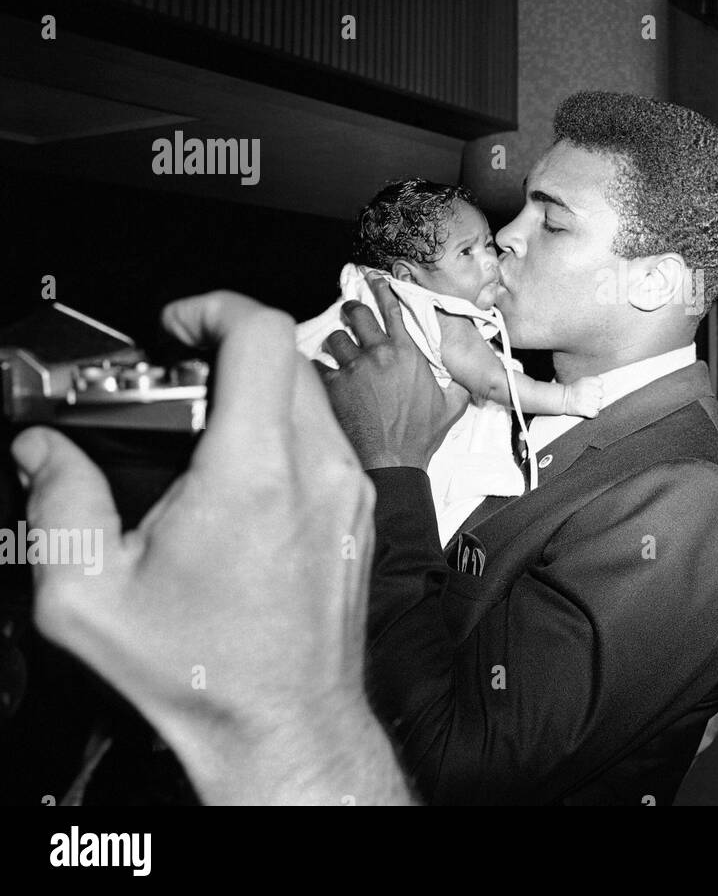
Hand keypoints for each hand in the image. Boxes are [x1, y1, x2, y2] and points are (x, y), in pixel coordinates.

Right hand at [12, 291, 409, 803]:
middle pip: (285, 356)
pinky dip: (283, 430)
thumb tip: (43, 451)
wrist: (284, 724)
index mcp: (254, 472)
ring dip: (257, 390)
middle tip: (176, 379)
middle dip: (226, 349)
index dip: (213, 308)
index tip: (177, 325)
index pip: (261, 335)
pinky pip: (326, 438)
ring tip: (201, 428)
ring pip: (310, 395)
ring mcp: (348, 489)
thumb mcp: (89, 595)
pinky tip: (237, 473)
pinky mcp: (359, 510)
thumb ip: (57, 504)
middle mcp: (317, 469)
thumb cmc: (206, 672)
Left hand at [318, 276, 468, 468]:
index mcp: (408, 353)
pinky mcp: (333, 386)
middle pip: (358, 315)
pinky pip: (317, 365)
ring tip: (338, 350)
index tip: (374, 279)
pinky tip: (321, 375)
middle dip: (352, 310)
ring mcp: (354, 368)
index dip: (382, 290)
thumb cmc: (420, 435)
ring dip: (336, 343)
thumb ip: (458, 386)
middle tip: (350, 311)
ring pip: (335, 338)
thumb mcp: (452, 407)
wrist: (392, 460)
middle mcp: (379, 354)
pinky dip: (318, 368)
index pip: (393, 309)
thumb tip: (468, 379)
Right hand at [562, 376, 603, 417]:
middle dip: (598, 397)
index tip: (593, 390)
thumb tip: (604, 388)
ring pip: (599, 404)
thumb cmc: (574, 391)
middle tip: (591, 399)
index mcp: (586, 381)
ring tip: (589, 405)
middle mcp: (586, 389)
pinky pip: (594, 413)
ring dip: (595, 406)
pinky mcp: (582, 409)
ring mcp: (584, 399)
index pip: (600, 382)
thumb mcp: (582, 382)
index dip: (598, 387)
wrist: (562, 399)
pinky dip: (593, 414)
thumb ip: (592, 383)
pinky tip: (589, 411)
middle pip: (601, 394)